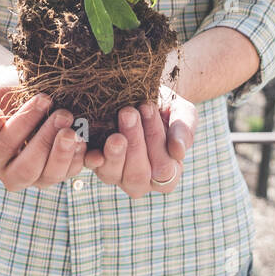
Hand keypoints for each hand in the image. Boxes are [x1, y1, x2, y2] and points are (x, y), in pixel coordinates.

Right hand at [0, 65, 87, 191]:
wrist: (23, 95)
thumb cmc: (1, 94)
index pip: (4, 145)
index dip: (24, 123)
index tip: (43, 98)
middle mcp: (9, 175)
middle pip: (27, 168)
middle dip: (46, 140)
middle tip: (64, 114)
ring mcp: (36, 178)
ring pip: (50, 176)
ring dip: (65, 152)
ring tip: (74, 128)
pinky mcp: (58, 174)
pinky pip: (69, 173)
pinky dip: (79, 158)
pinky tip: (84, 139)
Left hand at [83, 84, 197, 198]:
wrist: (139, 94)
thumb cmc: (165, 108)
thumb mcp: (182, 114)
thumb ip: (184, 131)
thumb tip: (178, 152)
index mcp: (166, 175)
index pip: (163, 170)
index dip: (156, 141)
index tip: (148, 109)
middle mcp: (140, 181)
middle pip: (137, 175)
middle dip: (134, 142)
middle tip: (129, 112)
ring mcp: (115, 174)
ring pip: (112, 173)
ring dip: (114, 147)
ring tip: (114, 120)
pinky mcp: (94, 164)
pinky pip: (90, 165)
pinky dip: (90, 153)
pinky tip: (89, 138)